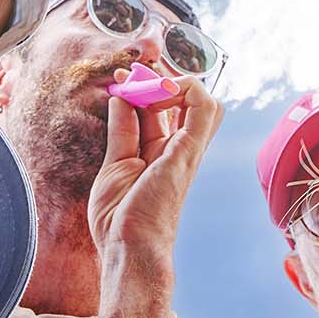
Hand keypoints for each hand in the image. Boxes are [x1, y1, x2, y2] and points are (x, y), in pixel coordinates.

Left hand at [86, 75, 222, 267]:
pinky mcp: (189, 151)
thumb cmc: (119, 219)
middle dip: (158, 77)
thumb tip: (121, 97)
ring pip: (200, 98)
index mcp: (160, 153)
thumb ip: (122, 130)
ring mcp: (187, 149)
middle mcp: (177, 149)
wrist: (129, 247)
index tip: (120, 78)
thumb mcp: (115, 164)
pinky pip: (204, 107)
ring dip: (171, 81)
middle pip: (182, 99)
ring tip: (142, 83)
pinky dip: (186, 88)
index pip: (162, 108)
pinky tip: (157, 90)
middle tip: (132, 70)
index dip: (144, 87)